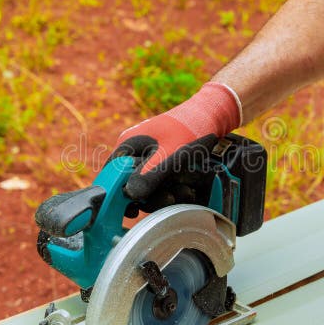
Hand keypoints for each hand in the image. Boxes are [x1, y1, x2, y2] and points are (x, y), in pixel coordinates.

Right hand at [111, 82, 240, 201]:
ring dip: (165, 192)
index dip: (118, 194)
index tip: (131, 210)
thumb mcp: (171, 154)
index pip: (112, 174)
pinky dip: (172, 186)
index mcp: (129, 144)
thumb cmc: (190, 127)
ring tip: (186, 192)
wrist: (211, 115)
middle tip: (170, 198)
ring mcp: (149, 156)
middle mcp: (135, 151)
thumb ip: (151, 174)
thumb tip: (130, 194)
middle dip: (151, 195)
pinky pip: (161, 179)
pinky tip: (187, 189)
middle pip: (132, 183)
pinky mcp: (162, 160)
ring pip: (149, 184)